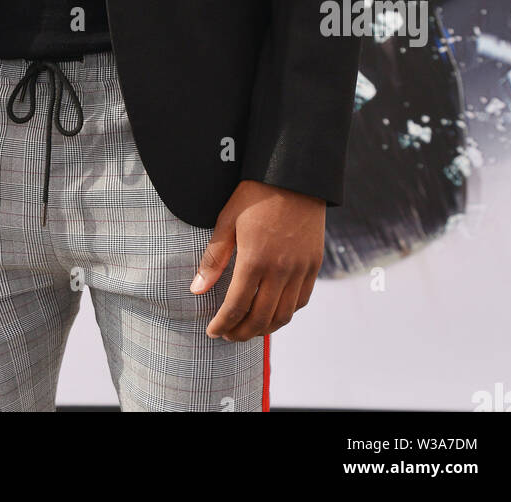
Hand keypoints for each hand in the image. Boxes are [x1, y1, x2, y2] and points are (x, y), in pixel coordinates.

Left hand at [190, 180, 324, 340]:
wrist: (294, 175)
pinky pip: (301, 300)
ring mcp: (300, 269)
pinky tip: (273, 312)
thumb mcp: (227, 220)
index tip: (212, 332)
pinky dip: (286, 313)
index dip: (223, 324)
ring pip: (284, 315)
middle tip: (228, 335)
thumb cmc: (255, 194)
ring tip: (248, 329)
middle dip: (241, 333)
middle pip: (261, 318)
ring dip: (264, 329)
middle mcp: (281, 270)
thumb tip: (197, 290)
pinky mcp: (314, 265)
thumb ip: (214, 259)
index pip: (236, 306)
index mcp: (255, 260)